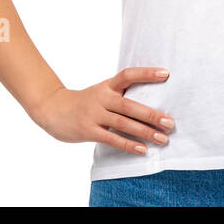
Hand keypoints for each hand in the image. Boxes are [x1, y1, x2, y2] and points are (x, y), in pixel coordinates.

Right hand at [30, 67, 174, 155]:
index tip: (166, 73)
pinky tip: (143, 149)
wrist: (52, 109)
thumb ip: (121, 95)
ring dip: (145, 132)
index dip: (147, 73)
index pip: (128, 75)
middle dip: (151, 115)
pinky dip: (128, 144)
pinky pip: (112, 138)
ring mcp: (94, 114)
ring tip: (163, 139)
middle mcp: (102, 97)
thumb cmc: (86, 102)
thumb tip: (152, 102)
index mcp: (107, 85)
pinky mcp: (88, 130)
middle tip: (170, 122)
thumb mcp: (102, 92)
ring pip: (123, 123)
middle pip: (130, 105)